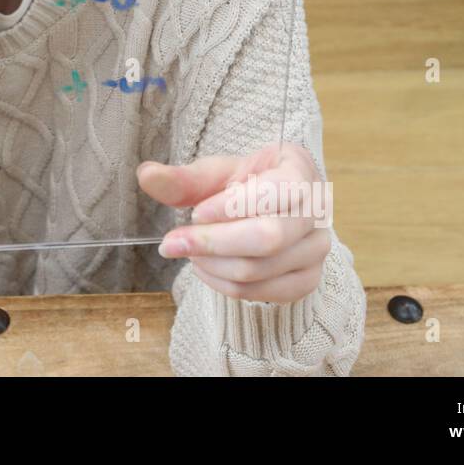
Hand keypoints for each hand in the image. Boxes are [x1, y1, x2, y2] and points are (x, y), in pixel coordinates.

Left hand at [137, 143, 331, 303]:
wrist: (270, 207)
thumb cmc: (244, 184)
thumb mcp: (215, 173)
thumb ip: (183, 177)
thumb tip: (146, 175)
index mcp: (300, 171)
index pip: (271, 195)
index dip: (229, 208)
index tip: (194, 213)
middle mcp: (317, 213)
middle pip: (267, 239)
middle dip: (211, 243)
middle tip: (172, 242)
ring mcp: (316, 250)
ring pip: (260, 269)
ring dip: (212, 264)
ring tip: (186, 249)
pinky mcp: (306, 280)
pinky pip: (262, 293)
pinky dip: (223, 284)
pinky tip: (204, 267)